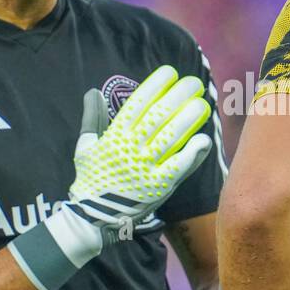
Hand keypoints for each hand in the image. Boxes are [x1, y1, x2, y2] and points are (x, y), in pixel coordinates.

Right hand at [68, 64, 212, 239]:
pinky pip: (178, 166)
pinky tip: (204, 139)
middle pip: (157, 116)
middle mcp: (130, 149)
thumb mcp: (85, 147)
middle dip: (177, 96)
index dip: (154, 86)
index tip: (170, 72)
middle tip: (194, 83)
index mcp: (114, 137)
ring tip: (203, 104)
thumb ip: (92, 119)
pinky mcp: (157, 187)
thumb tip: (93, 92)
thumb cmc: (91, 179)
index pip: (137, 104)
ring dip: (187, 119)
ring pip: (169, 137)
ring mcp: (144, 167)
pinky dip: (191, 153)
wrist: (92, 217)